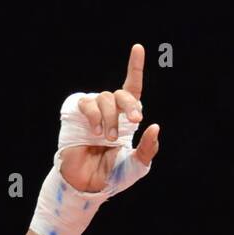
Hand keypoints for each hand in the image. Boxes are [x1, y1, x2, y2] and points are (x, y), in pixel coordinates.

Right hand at [59, 42, 159, 192]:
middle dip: (130, 105)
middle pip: (122, 94)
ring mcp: (94, 112)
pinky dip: (94, 116)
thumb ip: (148, 149)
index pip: (132, 89)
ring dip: (110, 118)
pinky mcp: (78, 115)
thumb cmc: (113, 176)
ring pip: (105, 99)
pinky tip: (95, 131)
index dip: (134, 67)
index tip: (137, 48)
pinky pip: (88, 103)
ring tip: (107, 138)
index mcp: (125, 120)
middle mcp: (110, 112)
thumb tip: (155, 126)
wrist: (89, 185)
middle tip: (134, 121)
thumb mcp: (136, 165)